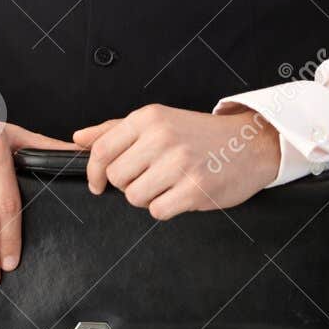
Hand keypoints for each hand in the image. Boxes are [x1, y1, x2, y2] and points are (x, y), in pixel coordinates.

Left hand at [71, 102, 280, 217]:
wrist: (250, 143)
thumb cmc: (200, 135)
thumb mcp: (158, 121)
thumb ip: (115, 130)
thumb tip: (78, 138)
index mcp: (148, 118)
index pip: (102, 150)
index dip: (93, 173)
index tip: (97, 184)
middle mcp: (162, 137)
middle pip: (116, 178)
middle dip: (128, 184)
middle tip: (150, 177)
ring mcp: (179, 163)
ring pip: (134, 197)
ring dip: (147, 198)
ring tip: (168, 185)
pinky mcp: (195, 188)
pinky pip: (158, 210)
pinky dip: (165, 208)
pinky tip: (180, 194)